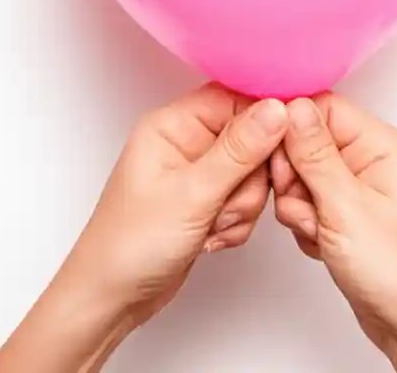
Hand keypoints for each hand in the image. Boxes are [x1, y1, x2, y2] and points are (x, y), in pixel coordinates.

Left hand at [0, 86, 288, 371]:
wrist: (112, 298)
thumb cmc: (130, 245)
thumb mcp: (192, 194)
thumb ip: (239, 150)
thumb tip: (277, 109)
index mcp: (171, 125)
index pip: (234, 98)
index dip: (265, 119)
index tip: (285, 142)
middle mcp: (184, 143)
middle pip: (251, 138)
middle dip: (250, 178)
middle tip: (227, 202)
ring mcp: (196, 174)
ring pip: (252, 174)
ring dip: (242, 206)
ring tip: (212, 225)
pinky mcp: (206, 202)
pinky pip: (244, 200)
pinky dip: (237, 223)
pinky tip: (211, 239)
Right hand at [270, 95, 396, 372]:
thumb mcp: (346, 208)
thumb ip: (315, 154)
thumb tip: (294, 107)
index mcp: (384, 146)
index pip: (324, 108)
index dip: (292, 131)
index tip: (278, 160)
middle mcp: (374, 161)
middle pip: (308, 142)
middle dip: (294, 177)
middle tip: (306, 207)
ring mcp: (361, 188)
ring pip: (303, 177)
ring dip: (299, 207)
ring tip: (321, 233)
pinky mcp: (349, 213)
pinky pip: (309, 203)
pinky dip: (307, 225)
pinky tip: (324, 245)